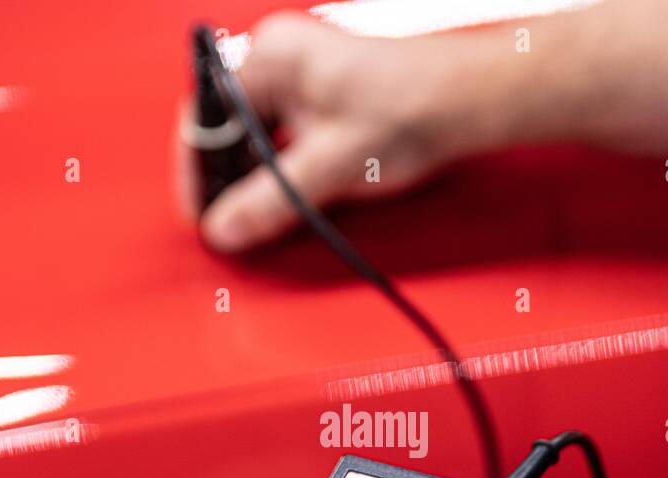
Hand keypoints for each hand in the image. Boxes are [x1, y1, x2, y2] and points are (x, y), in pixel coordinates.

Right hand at [177, 12, 486, 252]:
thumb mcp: (329, 167)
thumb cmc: (412, 108)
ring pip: (256, 135)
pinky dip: (281, 169)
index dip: (198, 174)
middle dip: (228, 179)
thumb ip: (271, 203)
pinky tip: (291, 196)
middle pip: (229, 128)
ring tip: (260, 215)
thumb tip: (226, 229)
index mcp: (270, 59)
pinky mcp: (325, 95)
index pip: (206, 118)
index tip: (201, 215)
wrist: (469, 100)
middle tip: (229, 224)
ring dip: (256, 177)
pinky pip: (283, 135)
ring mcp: (303, 75)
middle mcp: (281, 59)